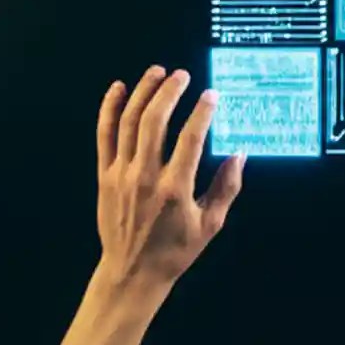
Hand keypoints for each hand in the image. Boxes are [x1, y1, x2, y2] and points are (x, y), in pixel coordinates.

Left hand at [94, 65, 245, 293]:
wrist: (131, 272)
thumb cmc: (175, 251)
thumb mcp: (210, 225)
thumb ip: (227, 187)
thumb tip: (240, 154)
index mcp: (174, 190)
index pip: (190, 139)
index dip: (202, 112)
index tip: (212, 95)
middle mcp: (145, 177)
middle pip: (155, 122)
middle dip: (170, 92)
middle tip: (182, 76)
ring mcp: (121, 174)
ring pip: (129, 122)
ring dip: (143, 92)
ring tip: (157, 72)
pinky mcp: (104, 175)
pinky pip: (104, 134)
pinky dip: (110, 108)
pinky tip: (120, 88)